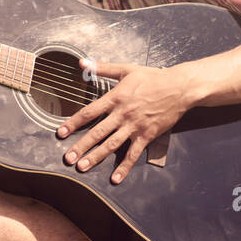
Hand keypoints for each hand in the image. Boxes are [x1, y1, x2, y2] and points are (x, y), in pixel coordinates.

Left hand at [57, 59, 193, 183]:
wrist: (179, 88)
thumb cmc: (152, 78)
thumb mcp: (125, 69)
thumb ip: (102, 68)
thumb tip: (82, 62)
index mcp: (114, 98)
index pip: (89, 113)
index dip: (73, 123)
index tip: (61, 133)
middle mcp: (122, 114)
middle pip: (97, 132)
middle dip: (81, 146)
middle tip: (67, 158)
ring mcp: (135, 126)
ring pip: (112, 145)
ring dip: (96, 157)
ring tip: (83, 167)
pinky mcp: (147, 135)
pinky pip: (134, 153)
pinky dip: (124, 167)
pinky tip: (115, 178)